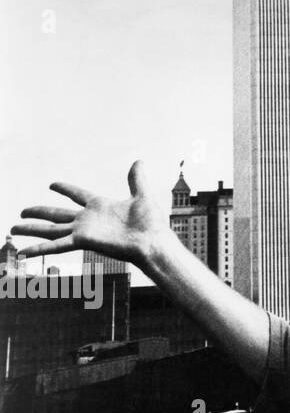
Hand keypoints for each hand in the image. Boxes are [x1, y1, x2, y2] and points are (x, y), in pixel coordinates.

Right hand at [10, 160, 171, 269]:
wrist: (152, 241)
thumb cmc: (150, 223)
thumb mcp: (141, 195)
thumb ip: (136, 179)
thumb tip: (139, 161)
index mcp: (101, 206)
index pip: (78, 195)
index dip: (66, 189)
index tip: (52, 184)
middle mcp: (88, 220)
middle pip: (57, 214)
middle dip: (39, 212)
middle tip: (22, 211)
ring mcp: (83, 231)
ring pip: (50, 230)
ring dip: (31, 229)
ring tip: (12, 229)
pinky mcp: (83, 241)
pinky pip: (56, 245)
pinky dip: (39, 248)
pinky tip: (23, 252)